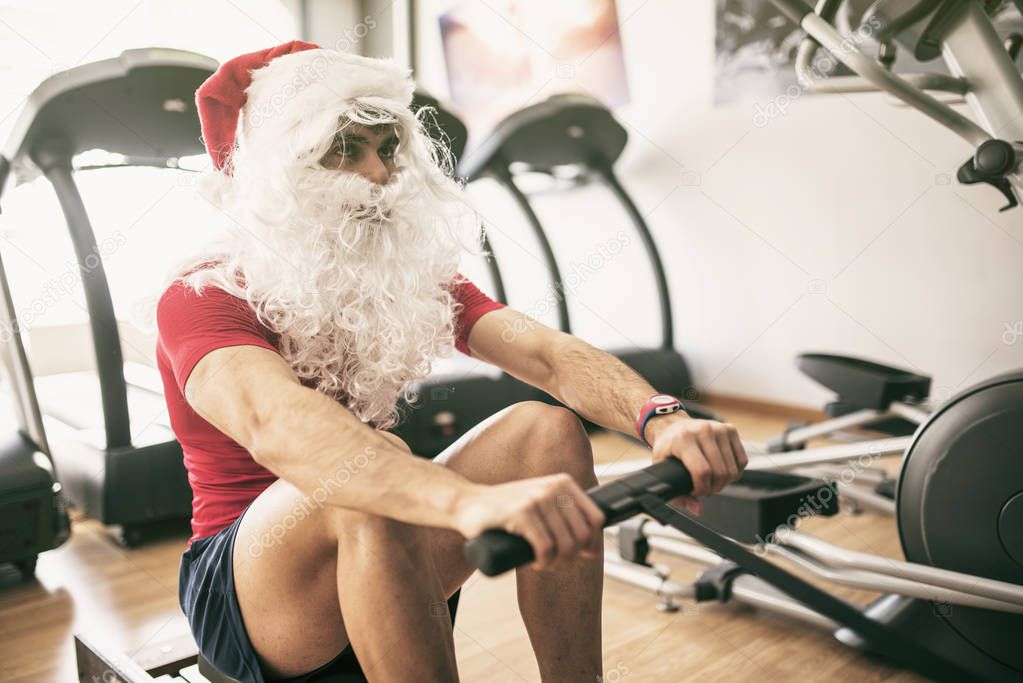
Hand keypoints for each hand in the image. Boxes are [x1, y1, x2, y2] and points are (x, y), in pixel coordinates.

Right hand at [454, 474, 605, 570]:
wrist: (468, 503)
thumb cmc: (506, 509)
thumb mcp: (540, 504)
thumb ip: (566, 519)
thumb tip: (594, 550)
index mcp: (563, 482)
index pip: (596, 518)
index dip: (593, 542)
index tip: (581, 554)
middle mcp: (553, 487)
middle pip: (582, 535)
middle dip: (572, 556)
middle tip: (554, 560)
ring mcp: (537, 499)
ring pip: (566, 545)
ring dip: (557, 562)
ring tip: (544, 562)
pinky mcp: (521, 513)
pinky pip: (546, 548)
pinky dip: (544, 562)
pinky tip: (535, 562)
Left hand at [646, 414, 747, 512]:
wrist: (674, 426)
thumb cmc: (668, 447)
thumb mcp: (663, 469)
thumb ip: (677, 493)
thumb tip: (697, 510)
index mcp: (683, 439)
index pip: (702, 471)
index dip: (702, 489)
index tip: (695, 491)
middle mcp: (703, 430)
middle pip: (720, 472)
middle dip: (713, 488)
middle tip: (703, 488)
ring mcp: (719, 428)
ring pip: (733, 469)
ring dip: (724, 482)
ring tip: (711, 481)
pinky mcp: (730, 429)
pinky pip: (742, 461)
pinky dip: (734, 473)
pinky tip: (721, 472)